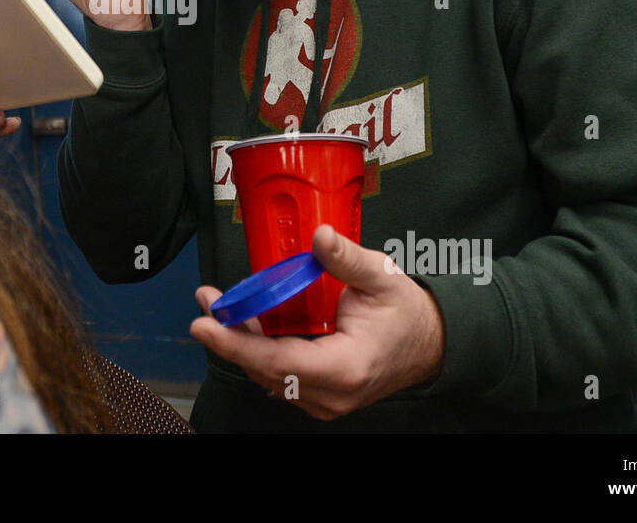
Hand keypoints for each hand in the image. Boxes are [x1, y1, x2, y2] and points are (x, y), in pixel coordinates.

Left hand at [189, 225, 446, 420]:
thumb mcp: (380, 276)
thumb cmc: (406, 312)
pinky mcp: (320, 396)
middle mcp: (332, 393)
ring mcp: (325, 400)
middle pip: (265, 369)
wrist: (431, 345)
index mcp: (345, 366)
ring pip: (269, 376)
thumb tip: (321, 236)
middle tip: (207, 303)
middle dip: (230, 336)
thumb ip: (346, 258)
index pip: (278, 361)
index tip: (205, 325)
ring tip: (222, 306)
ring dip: (241, 343)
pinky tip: (246, 324)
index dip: (236, 344)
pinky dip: (260, 352)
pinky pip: (280, 377)